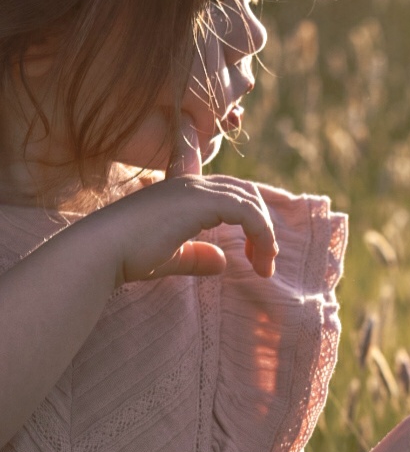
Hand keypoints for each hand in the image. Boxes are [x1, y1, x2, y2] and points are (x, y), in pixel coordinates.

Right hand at [85, 114, 277, 285]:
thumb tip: (222, 262)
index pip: (225, 188)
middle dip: (262, 225)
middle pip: (245, 193)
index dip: (248, 209)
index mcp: (181, 192)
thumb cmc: (127, 257)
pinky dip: (262, 234)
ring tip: (264, 267)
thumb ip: (197, 257)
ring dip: (265, 234)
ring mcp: (194, 189)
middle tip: (264, 261)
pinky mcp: (200, 201)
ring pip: (250, 200)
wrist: (103, 251)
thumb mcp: (171, 258)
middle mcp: (189, 184)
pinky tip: (260, 261)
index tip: (253, 248)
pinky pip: (247, 212)